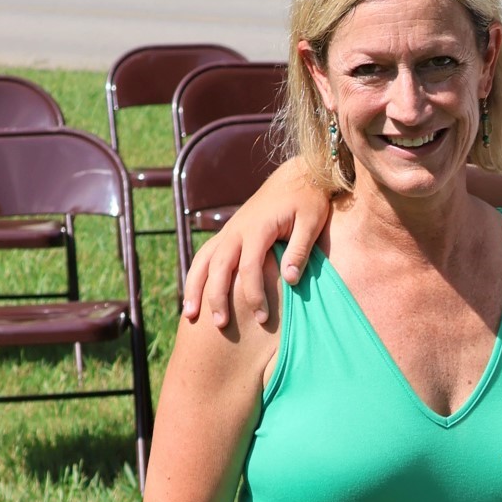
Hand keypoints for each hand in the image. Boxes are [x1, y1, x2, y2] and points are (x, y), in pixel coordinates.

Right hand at [181, 159, 329, 329]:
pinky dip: (196, 275)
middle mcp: (236, 229)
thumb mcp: (311, 222)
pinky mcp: (228, 233)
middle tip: (219, 324)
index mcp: (257, 228)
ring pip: (203, 260)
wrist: (295, 177)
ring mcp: (229, 231)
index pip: (249, 267)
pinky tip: (193, 297)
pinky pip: (205, 256)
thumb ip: (300, 249)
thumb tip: (291, 280)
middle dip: (216, 296)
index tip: (262, 318)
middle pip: (218, 266)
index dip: (254, 294)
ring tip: (190, 315)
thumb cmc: (307, 200)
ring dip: (195, 287)